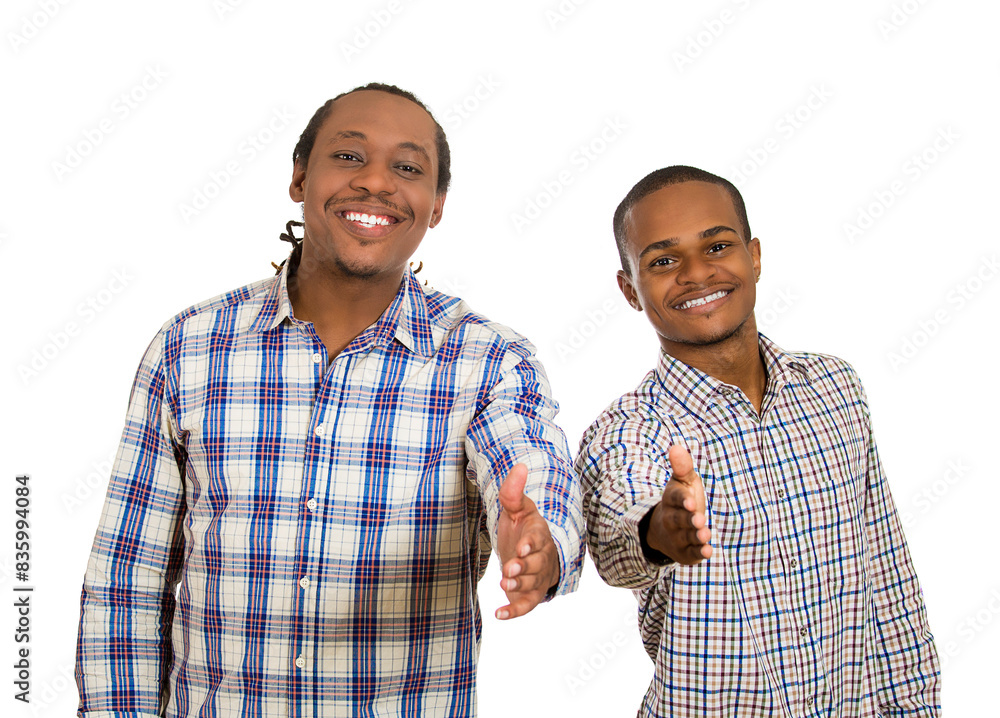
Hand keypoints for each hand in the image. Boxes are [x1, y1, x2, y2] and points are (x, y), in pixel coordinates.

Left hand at [495, 463, 560, 619]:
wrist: (531, 552)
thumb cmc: (523, 528)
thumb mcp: (517, 509)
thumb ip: (513, 492)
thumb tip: (519, 465)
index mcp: (539, 534)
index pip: (538, 539)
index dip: (531, 544)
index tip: (521, 547)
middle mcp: (542, 557)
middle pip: (537, 564)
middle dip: (524, 568)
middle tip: (509, 570)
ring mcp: (537, 577)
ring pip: (532, 585)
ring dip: (519, 587)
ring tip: (504, 586)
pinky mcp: (530, 594)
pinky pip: (526, 605)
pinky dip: (514, 611)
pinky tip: (499, 614)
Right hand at [646, 444, 711, 564]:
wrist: (666, 530)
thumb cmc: (681, 501)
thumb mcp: (683, 482)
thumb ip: (683, 467)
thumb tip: (676, 447)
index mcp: (670, 500)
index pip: (675, 498)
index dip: (682, 500)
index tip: (691, 501)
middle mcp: (671, 519)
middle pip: (678, 519)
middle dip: (688, 519)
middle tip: (699, 519)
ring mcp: (677, 537)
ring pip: (686, 537)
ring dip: (696, 536)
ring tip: (705, 533)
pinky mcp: (685, 552)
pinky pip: (691, 553)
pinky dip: (698, 553)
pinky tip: (708, 551)